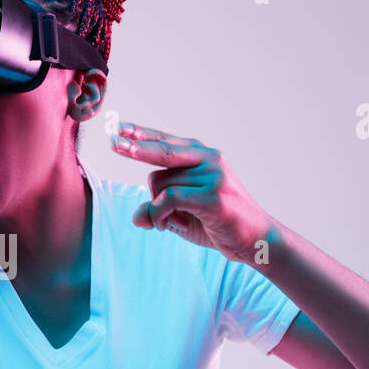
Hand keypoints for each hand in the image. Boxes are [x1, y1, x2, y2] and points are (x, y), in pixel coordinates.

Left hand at [110, 122, 272, 264]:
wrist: (256, 240)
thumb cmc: (217, 224)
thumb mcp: (182, 215)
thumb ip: (158, 210)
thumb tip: (136, 216)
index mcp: (203, 157)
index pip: (166, 141)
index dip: (141, 134)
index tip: (119, 127)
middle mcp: (209, 160)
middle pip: (161, 152)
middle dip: (134, 149)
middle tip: (112, 143)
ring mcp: (213, 176)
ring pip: (162, 184)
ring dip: (157, 208)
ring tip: (173, 222)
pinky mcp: (214, 197)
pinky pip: (171, 199)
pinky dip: (161, 214)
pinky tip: (169, 226)